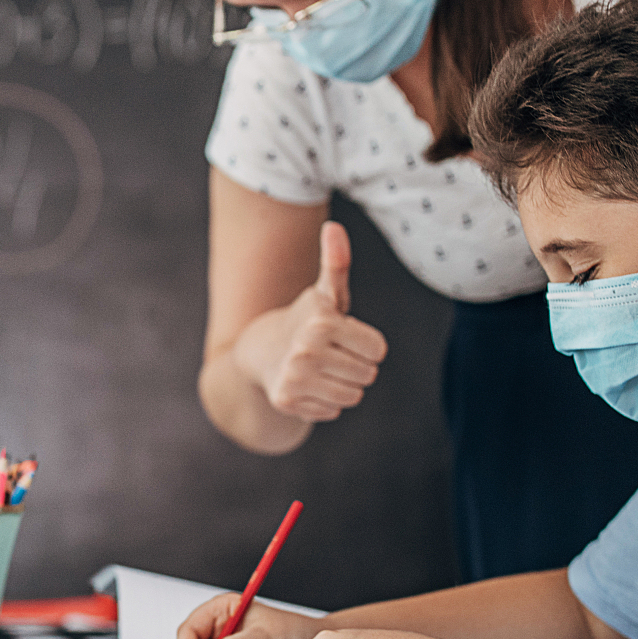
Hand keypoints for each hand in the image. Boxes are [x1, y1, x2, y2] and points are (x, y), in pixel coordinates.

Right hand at [256, 222, 388, 423]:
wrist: (259, 349)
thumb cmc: (307, 320)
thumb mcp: (326, 293)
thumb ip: (336, 262)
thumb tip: (334, 227)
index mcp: (322, 322)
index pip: (378, 350)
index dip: (367, 345)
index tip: (345, 337)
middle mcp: (306, 351)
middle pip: (367, 374)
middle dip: (355, 365)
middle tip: (332, 354)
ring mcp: (294, 377)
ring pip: (352, 396)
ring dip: (344, 385)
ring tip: (323, 370)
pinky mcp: (287, 401)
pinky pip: (332, 411)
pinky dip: (325, 402)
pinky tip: (309, 385)